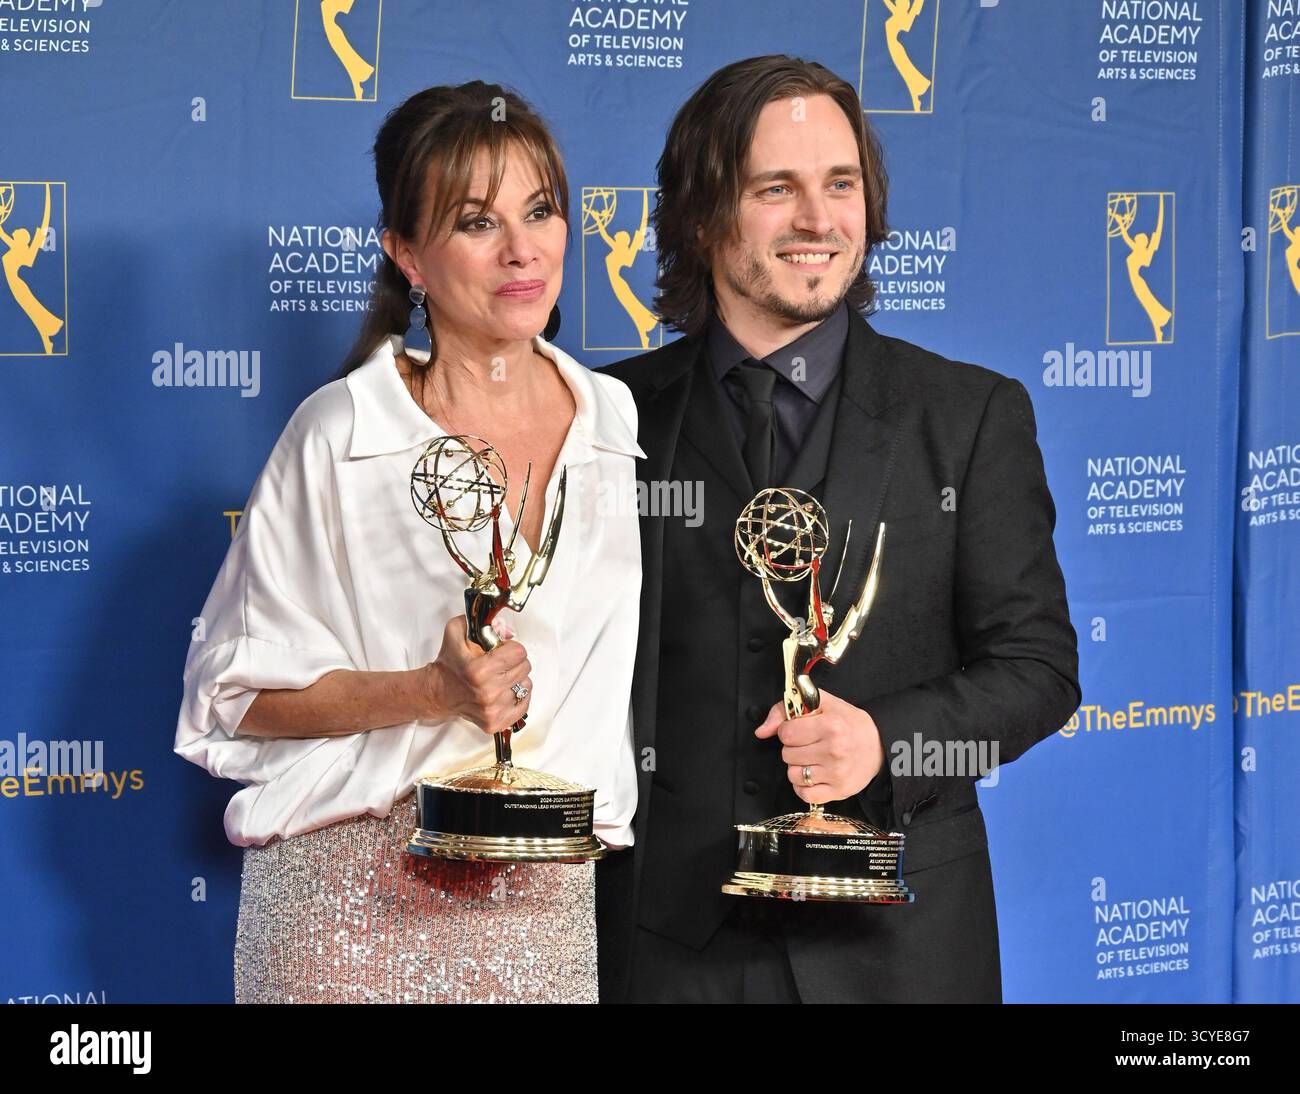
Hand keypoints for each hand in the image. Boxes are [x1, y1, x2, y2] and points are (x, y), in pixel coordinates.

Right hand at [422, 615, 531, 734]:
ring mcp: (492, 710)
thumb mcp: (456, 632)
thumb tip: (506, 630)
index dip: (512, 647)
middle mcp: (487, 693)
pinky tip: (504, 691)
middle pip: (525, 668)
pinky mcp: (495, 723)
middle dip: (514, 662)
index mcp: (478, 670)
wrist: (437, 692)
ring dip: (516, 679)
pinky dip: (518, 696)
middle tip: (500, 663)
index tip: (502, 649)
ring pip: (526, 686)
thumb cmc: (449, 664)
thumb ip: (479, 621)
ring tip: (500, 678)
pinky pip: (524, 705)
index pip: (519, 653)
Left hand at [754, 689, 882, 804]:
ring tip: (813, 759)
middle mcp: (834, 750)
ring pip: (792, 775)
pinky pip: (804, 794)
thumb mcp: (822, 704)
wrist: (879, 745)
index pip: (786, 733)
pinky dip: (803, 786)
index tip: (801, 730)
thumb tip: (762, 731)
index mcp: (831, 725)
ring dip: (798, 767)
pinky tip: (814, 775)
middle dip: (794, 748)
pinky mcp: (838, 792)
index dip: (789, 730)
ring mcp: (836, 773)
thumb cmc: (848, 723)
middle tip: (810, 744)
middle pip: (787, 755)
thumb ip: (786, 709)